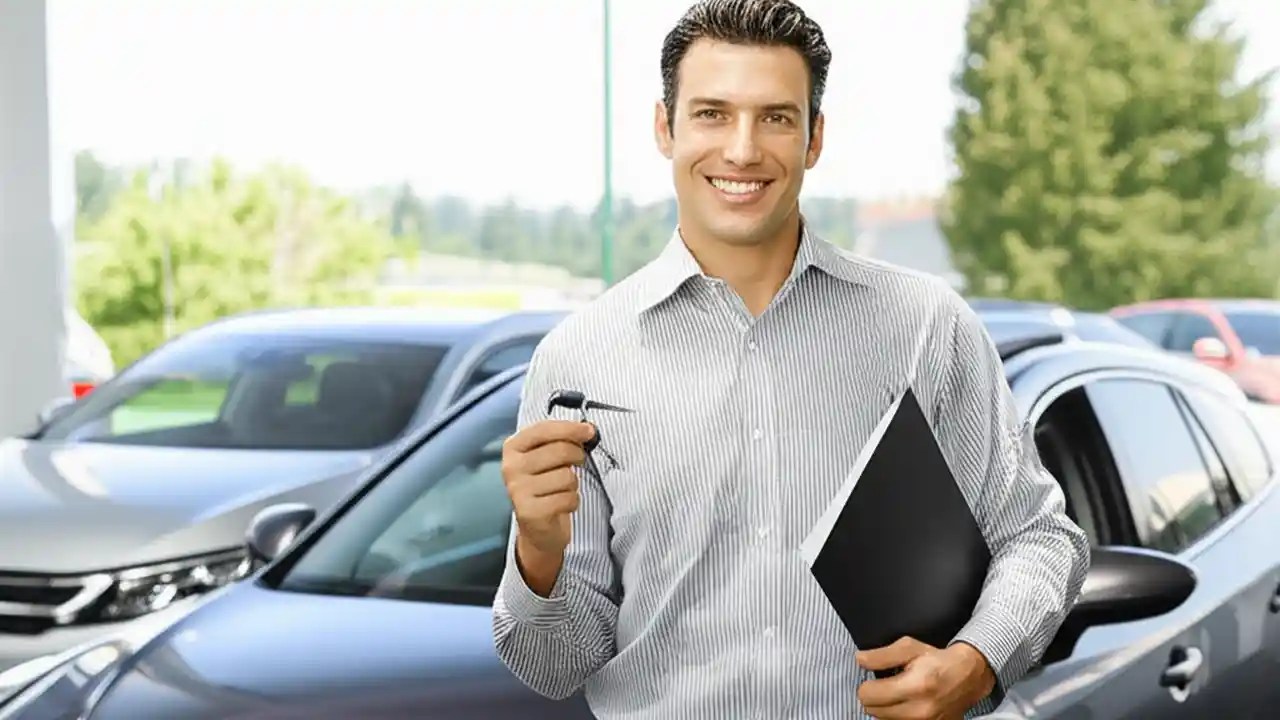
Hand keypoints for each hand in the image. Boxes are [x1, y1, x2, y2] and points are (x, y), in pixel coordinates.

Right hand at [501, 419, 595, 589]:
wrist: (537, 528)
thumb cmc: (545, 486)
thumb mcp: (547, 457)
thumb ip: (562, 439)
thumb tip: (588, 429)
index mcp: (513, 448)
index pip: (544, 429)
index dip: (571, 428)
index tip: (589, 431)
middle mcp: (511, 467)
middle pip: (560, 451)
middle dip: (577, 457)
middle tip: (576, 464)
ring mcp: (518, 490)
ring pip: (567, 476)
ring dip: (573, 484)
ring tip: (562, 489)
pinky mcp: (530, 512)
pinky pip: (568, 498)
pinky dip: (573, 501)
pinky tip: (561, 504)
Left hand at [855, 637, 995, 719]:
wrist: (967, 677)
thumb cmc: (937, 660)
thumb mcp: (909, 648)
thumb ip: (882, 655)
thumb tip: (860, 660)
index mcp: (914, 686)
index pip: (868, 696)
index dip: (866, 685)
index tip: (874, 680)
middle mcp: (920, 710)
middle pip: (873, 711)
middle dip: (874, 697)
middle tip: (885, 686)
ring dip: (885, 709)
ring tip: (897, 695)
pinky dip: (897, 716)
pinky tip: (905, 704)